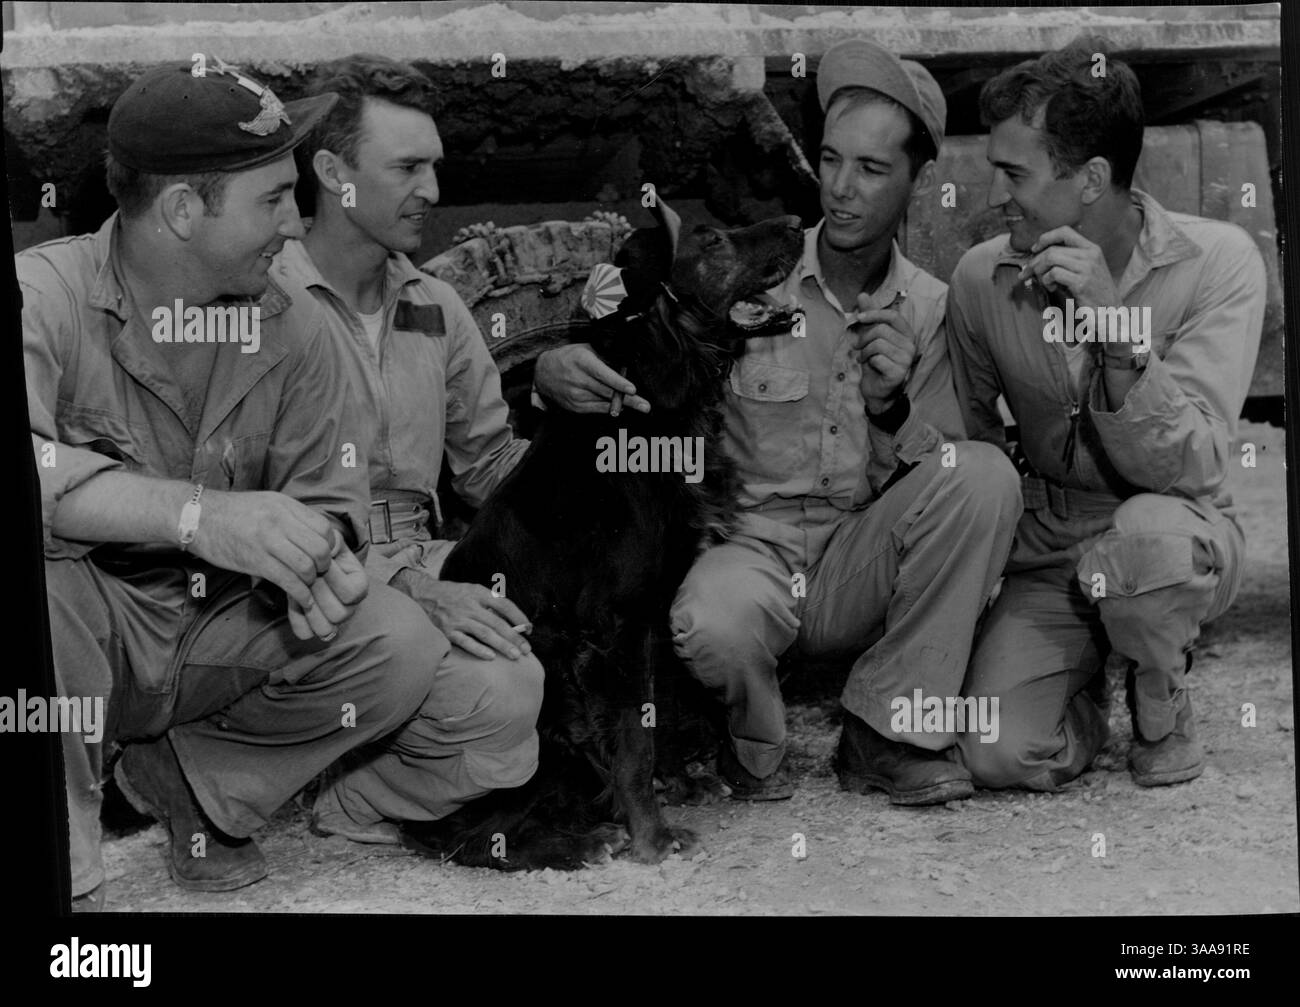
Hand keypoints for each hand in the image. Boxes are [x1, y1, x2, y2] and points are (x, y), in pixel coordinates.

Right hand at [191, 490, 343, 616]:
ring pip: (306, 565)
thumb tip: (316, 534)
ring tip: (308, 586)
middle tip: (319, 574)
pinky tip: (303, 600)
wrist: (197, 517)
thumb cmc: (234, 513)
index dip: (330, 546)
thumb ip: (292, 517)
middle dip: (324, 566)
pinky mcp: (254, 560)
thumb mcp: (267, 504)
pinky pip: (287, 580)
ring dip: (311, 581)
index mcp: (285, 506)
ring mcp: (267, 541)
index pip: (324, 528)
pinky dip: (300, 594)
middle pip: (320, 548)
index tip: (326, 557)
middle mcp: (279, 521)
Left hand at [286, 529, 369, 640]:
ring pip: (325, 628)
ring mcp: (333, 617)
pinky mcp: (314, 623)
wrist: (309, 556)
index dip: (335, 579)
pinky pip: (306, 632)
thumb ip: (331, 544)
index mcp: (359, 585)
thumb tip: (331, 548)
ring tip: (301, 592)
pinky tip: (294, 605)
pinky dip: (298, 621)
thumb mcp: (329, 540)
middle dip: (320, 594)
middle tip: (308, 579)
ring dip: (310, 610)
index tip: (323, 565)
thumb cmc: (321, 548)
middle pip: (340, 614)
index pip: (351, 593)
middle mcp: (351, 606)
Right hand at [393, 570, 533, 660]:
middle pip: (497, 622)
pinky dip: (478, 649)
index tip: (530, 629)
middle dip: (514, 637)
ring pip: (484, 633)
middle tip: (527, 650)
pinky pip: (465, 642)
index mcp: (478, 592)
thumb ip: (489, 602)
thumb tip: (512, 621)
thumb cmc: (451, 594)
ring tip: (515, 656)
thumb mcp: (471, 590)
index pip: (504, 604)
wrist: (421, 595)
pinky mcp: (447, 631)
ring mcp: (458, 619)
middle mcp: (469, 605)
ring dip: (502, 645)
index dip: (519, 617)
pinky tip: (491, 657)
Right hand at [534, 343, 650, 414]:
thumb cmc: (570, 358)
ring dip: (624, 405)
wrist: (543, 373)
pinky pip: (598, 409)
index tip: (632, 389)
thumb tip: (626, 365)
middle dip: (629, 400)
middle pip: (608, 392)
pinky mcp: (575, 407)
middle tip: (646, 406)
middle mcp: (578, 380)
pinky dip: (611, 408)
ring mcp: (576, 396)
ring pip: (605, 403)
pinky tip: (621, 406)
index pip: (602, 374)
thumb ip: (604, 357)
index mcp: (582, 361)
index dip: (618, 383)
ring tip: (641, 406)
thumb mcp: (585, 350)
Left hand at [849, 296, 916, 410]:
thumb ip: (869, 316)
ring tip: (864, 357)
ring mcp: (906, 359)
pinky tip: (871, 367)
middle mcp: (910, 345)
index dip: (874, 314)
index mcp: (906, 333)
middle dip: (864, 338)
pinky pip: (877, 359)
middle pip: (881, 330)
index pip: (892, 315)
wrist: (876, 389)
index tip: (858, 318)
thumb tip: (862, 294)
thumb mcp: (871, 336)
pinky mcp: (899, 372)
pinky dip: (869, 362)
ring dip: (865, 351)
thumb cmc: (875, 361)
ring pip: (877, 344)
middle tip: (859, 346)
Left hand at [1020, 226, 1120, 312]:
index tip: (1034, 250)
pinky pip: (1054, 274)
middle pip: (1052, 248)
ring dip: (1039, 271)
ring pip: (1051, 258)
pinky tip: (1051, 288)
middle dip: (1034, 261)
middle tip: (1026, 273)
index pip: (1065, 231)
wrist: (1110, 313)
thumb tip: (1036, 260)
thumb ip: (1065, 262)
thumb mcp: (1082, 272)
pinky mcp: (1081, 282)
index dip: (1045, 238)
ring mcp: (1087, 268)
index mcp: (1092, 248)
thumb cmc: (1093, 294)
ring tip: (1043, 282)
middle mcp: (1090, 254)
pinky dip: (1046, 281)